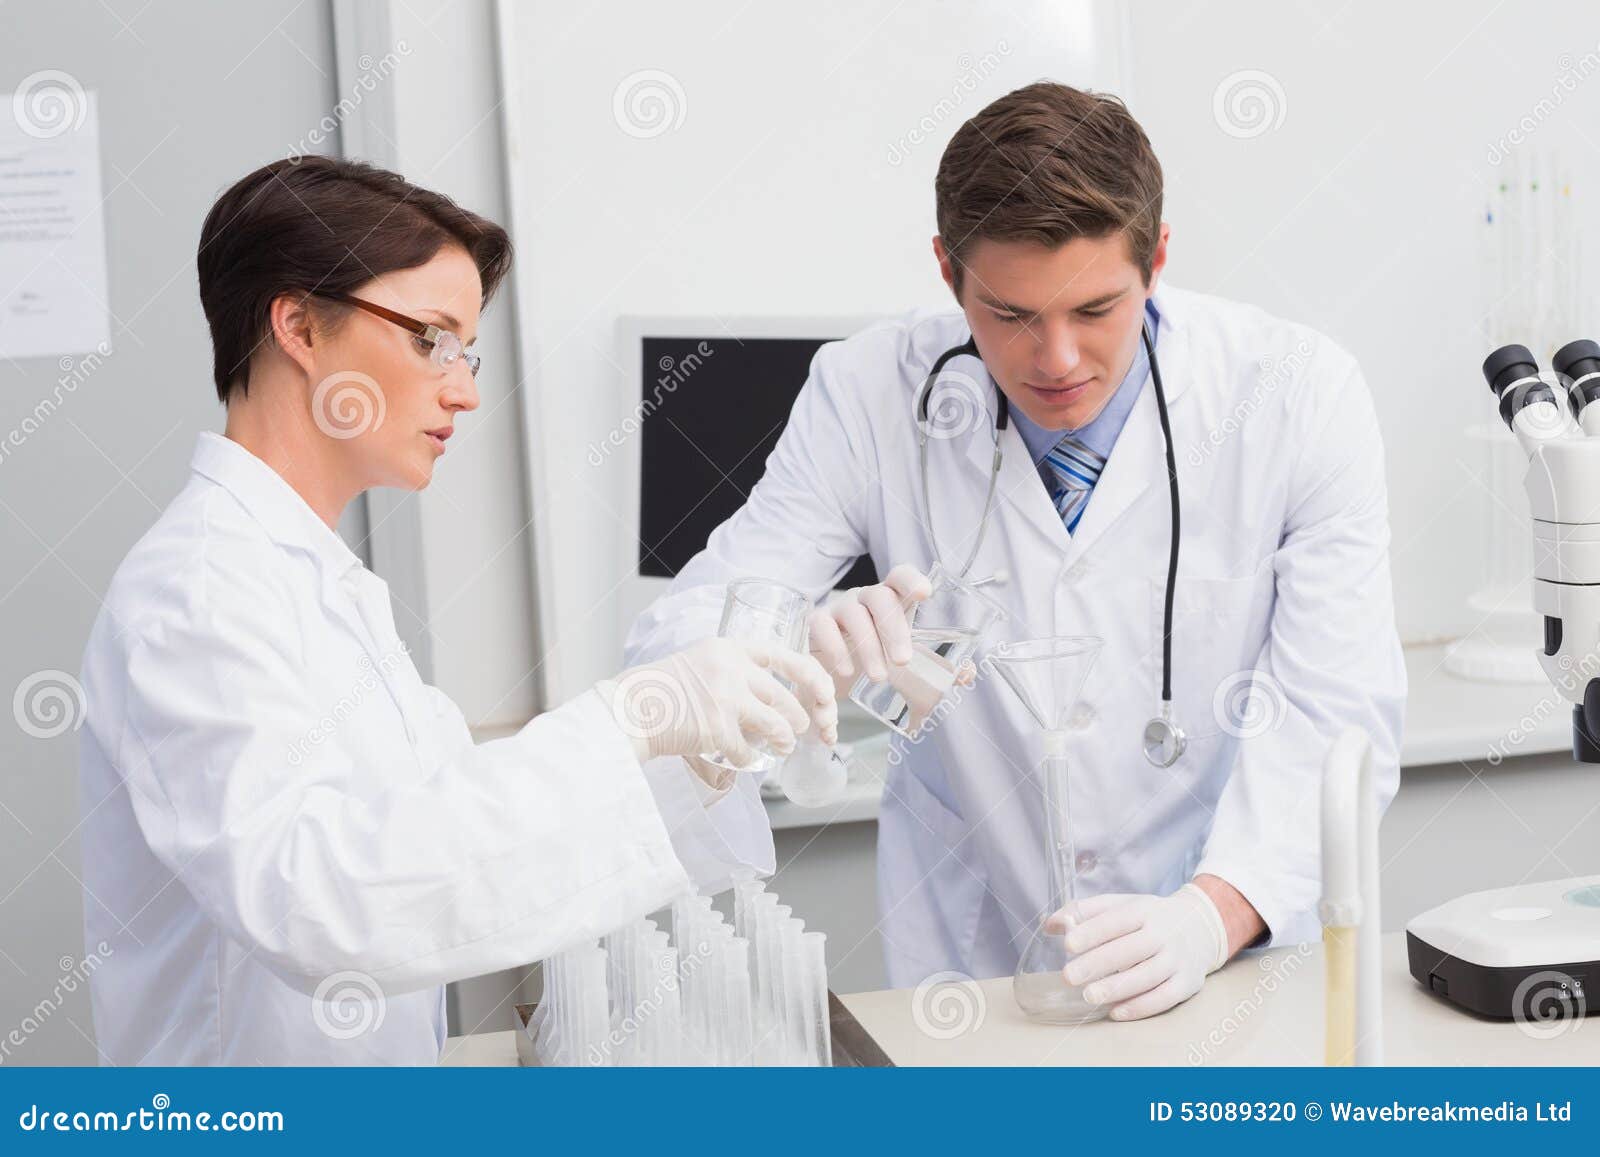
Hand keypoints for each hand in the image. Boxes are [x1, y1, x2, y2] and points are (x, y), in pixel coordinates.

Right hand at [601, 638, 837, 785]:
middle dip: (798, 716)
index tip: (821, 689)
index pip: (785, 656)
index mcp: (729, 648)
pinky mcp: (717, 729)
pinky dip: (750, 760)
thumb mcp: (700, 660)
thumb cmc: (661, 688)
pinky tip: (745, 760)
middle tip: (798, 728)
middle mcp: (731, 669)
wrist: (630, 707)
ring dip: (785, 740)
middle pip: (784, 695)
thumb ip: (732, 668)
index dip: (810, 674)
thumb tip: (767, 692)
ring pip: (776, 724)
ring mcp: (726, 699)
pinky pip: (748, 751)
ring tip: (784, 747)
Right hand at [806, 564, 933, 700]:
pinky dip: (836, 649)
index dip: (911, 580)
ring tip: (879, 676)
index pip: (900, 576)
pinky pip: (823, 627)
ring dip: (869, 646)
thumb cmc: (877, 655)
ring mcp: (840, 607)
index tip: (924, 593)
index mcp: (892, 599)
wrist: (832, 666)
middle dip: (894, 629)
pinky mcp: (817, 622)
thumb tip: (967, 674)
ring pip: (854, 615)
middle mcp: (865, 597)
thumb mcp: (906, 659)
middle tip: (903, 660)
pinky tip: (846, 670)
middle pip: (880, 597)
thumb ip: (936, 665)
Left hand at [1047, 884, 1228, 1020]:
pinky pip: (1164, 998)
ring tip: (1088, 996)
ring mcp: (1178, 959)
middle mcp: (1164, 933)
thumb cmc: (1150, 918)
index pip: (1117, 920)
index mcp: (1145, 909)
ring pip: (1147, 976)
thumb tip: (1050, 924)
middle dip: (1098, 963)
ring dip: (1117, 988)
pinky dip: (1140, 1007)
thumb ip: (1085, 911)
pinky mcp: (1188, 983)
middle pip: (1130, 949)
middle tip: (1068, 976)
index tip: (1068, 944)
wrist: (1202, 926)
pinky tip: (1115, 1012)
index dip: (1093, 932)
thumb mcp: (1122, 905)